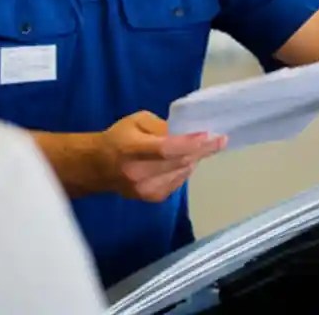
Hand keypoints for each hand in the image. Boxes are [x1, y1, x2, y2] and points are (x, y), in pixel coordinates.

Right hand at [94, 111, 226, 202]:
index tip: (210, 136)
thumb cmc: (119, 138)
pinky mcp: (152, 198)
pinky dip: (185, 170)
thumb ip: (160, 126)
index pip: (165, 149)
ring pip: (182, 173)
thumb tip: (185, 134)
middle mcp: (138, 173)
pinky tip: (183, 161)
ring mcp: (145, 189)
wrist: (99, 167)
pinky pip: (178, 182)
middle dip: (202, 150)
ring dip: (194, 159)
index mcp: (131, 149)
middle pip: (179, 162)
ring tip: (200, 147)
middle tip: (220, 140)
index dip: (189, 143)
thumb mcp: (136, 121)